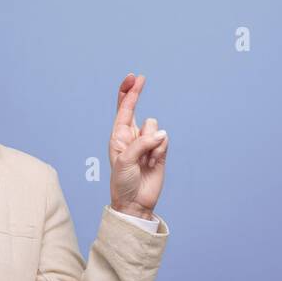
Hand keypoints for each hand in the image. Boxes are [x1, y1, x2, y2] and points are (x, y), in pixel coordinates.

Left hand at [107, 73, 167, 218]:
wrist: (135, 203)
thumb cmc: (123, 183)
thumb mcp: (125, 161)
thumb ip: (141, 144)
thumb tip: (161, 134)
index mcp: (118, 137)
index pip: (123, 110)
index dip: (128, 92)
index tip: (134, 77)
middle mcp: (132, 136)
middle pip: (136, 109)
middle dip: (137, 93)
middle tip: (141, 78)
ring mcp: (146, 143)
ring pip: (153, 126)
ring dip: (150, 142)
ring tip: (144, 160)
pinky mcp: (160, 151)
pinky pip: (163, 140)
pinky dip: (160, 151)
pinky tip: (153, 164)